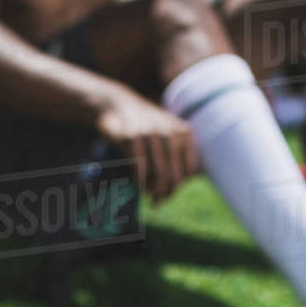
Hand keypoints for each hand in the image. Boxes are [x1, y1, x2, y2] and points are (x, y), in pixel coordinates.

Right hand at [96, 87, 199, 205]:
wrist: (116, 104)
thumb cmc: (144, 127)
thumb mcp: (166, 133)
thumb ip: (177, 155)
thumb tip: (180, 185)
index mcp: (182, 132)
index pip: (189, 169)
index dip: (181, 185)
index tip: (170, 193)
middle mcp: (169, 132)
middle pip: (174, 174)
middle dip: (167, 193)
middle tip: (159, 202)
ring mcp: (150, 134)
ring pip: (158, 173)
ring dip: (154, 190)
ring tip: (151, 198)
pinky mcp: (131, 138)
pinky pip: (139, 167)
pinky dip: (140, 181)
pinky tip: (139, 187)